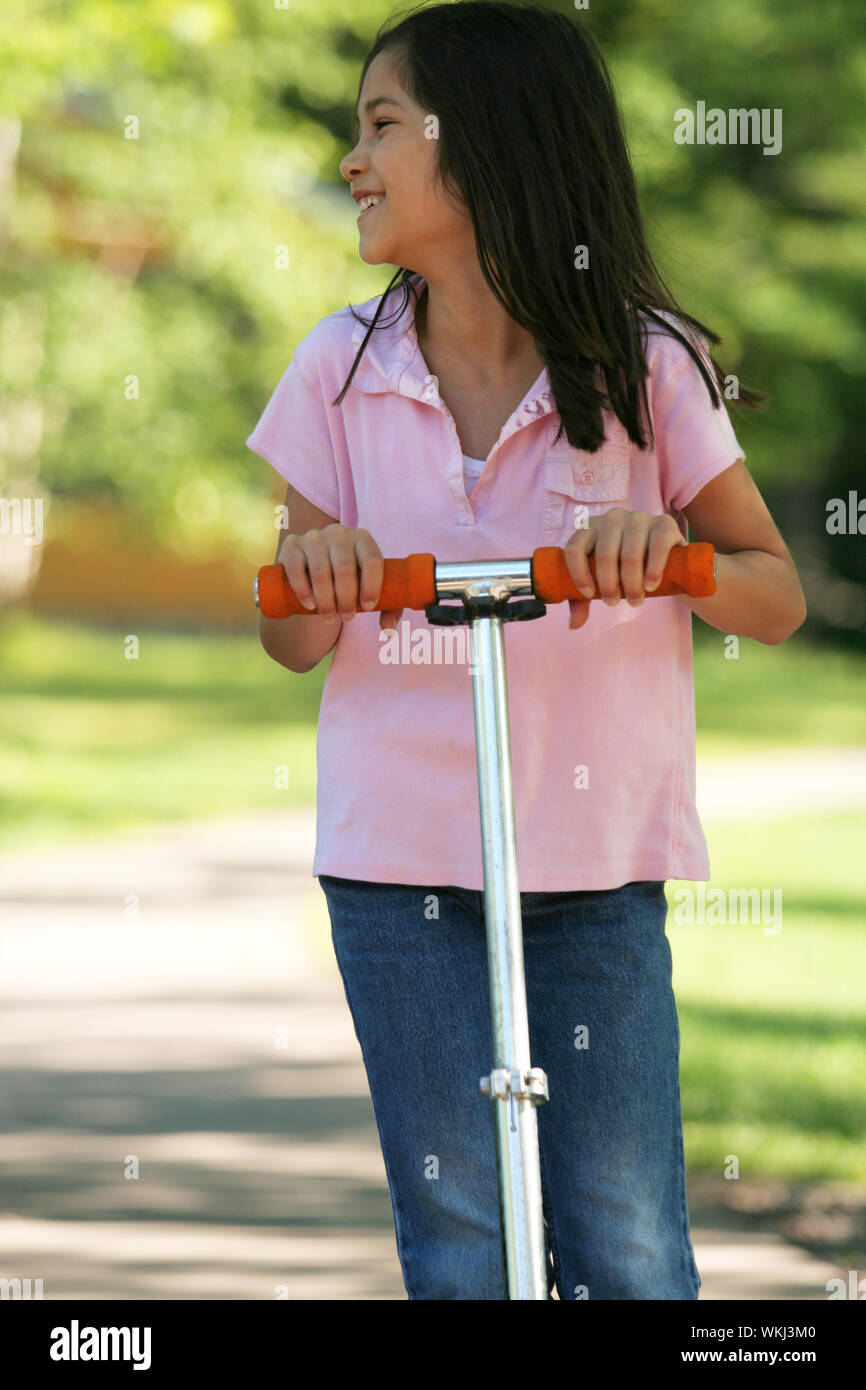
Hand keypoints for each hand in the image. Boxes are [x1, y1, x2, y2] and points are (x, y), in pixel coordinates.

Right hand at [278, 525, 402, 630]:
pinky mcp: (292, 545)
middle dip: (347, 599)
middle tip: (347, 617)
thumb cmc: (351, 582)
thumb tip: (389, 631)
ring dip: (326, 600)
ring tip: (330, 617)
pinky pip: (296, 569)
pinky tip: (310, 605)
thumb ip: (388, 609)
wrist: (314, 570)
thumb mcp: (371, 591)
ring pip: (321, 572)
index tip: (367, 608)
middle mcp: (339, 533)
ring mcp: (314, 537)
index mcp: (363, 539)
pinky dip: (303, 590)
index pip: (372, 560)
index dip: (371, 586)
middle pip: (346, 569)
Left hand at [562, 509, 686, 629]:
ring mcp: (639, 518)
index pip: (575, 548)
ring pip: (630, 555)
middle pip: (605, 555)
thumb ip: (582, 600)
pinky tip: (650, 586)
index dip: (579, 574)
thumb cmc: (623, 570)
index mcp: (590, 527)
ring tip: (635, 601)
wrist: (665, 558)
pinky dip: (653, 571)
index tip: (589, 595)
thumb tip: (573, 625)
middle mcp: (612, 517)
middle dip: (609, 585)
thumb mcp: (600, 582)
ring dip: (632, 584)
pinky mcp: (664, 523)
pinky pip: (657, 547)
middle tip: (613, 603)